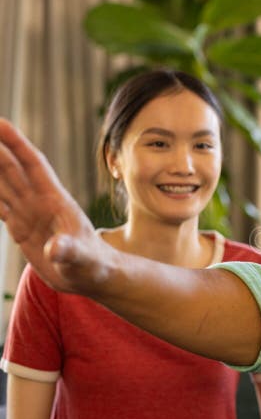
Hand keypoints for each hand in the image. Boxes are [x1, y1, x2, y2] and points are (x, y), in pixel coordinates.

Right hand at [0, 119, 111, 292]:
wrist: (92, 276)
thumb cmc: (93, 265)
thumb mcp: (82, 259)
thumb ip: (69, 251)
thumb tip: (55, 250)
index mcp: (54, 200)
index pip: (32, 164)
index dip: (16, 143)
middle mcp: (39, 202)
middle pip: (10, 169)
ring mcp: (29, 214)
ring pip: (1, 184)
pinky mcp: (22, 228)